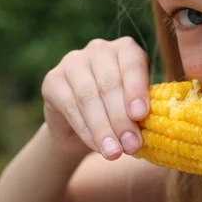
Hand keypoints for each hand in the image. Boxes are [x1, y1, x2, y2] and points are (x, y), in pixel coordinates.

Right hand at [41, 37, 149, 159]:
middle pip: (110, 84)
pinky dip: (86, 130)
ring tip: (114, 152)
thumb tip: (149, 131)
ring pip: (89, 97)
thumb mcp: (135, 108)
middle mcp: (99, 49)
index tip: (140, 115)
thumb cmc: (119, 111)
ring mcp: (73, 61)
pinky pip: (70, 107)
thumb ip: (142, 112)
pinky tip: (97, 146)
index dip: (136, 90)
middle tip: (131, 146)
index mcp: (126, 49)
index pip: (132, 64)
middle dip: (122, 119)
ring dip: (103, 129)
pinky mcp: (52, 80)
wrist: (82, 125)